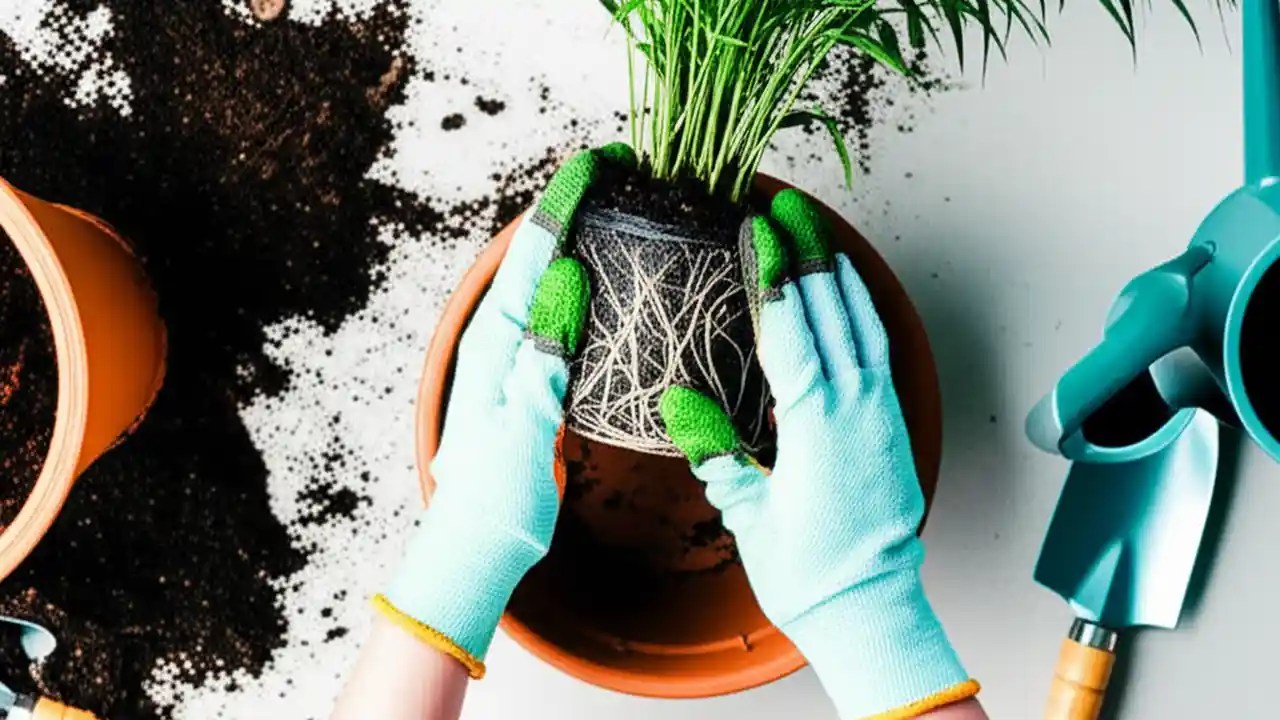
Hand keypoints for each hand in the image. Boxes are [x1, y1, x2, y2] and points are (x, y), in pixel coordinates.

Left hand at [374, 146, 631, 677]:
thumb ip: (542, 357)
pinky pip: (559, 310)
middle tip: (624, 169)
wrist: (478, 545)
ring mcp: (516, 356)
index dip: (567, 201)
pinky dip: (584, 278)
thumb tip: (562, 277)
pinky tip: (608, 276)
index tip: (603, 161)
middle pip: (540, 252)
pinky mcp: (533, 376)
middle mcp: (502, 339)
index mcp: (498, 343)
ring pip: (549, 276)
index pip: (535, 253)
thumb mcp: (522, 430)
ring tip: (622, 204)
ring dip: (579, 235)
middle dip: (576, 203)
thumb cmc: (497, 498)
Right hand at [660, 189, 976, 718]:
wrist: (870, 608)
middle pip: (832, 310)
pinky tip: (849, 298)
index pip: (791, 328)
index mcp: (818, 422)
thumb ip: (717, 452)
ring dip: (839, 275)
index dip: (772, 272)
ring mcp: (880, 412)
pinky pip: (877, 350)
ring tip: (818, 234)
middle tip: (787, 207)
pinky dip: (861, 312)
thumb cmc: (806, 570)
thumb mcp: (749, 513)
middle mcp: (857, 406)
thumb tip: (680, 402)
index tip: (757, 227)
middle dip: (808, 253)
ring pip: (863, 324)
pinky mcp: (891, 424)